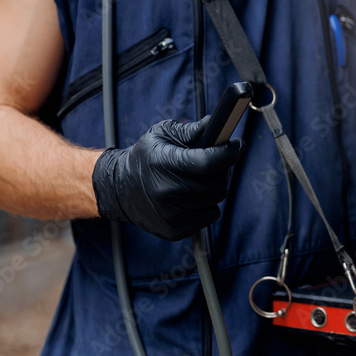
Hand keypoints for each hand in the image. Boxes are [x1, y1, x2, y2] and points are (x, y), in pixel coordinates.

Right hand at [92, 117, 244, 240]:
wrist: (119, 189)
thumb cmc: (145, 158)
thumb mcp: (162, 135)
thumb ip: (191, 130)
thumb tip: (217, 124)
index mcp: (165, 165)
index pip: (209, 162)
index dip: (228, 152)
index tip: (237, 145)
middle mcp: (167, 192)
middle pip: (217, 182)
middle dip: (222, 168)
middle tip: (214, 161)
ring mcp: (172, 214)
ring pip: (216, 198)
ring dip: (214, 187)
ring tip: (198, 179)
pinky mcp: (176, 230)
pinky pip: (210, 216)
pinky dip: (207, 205)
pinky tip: (192, 196)